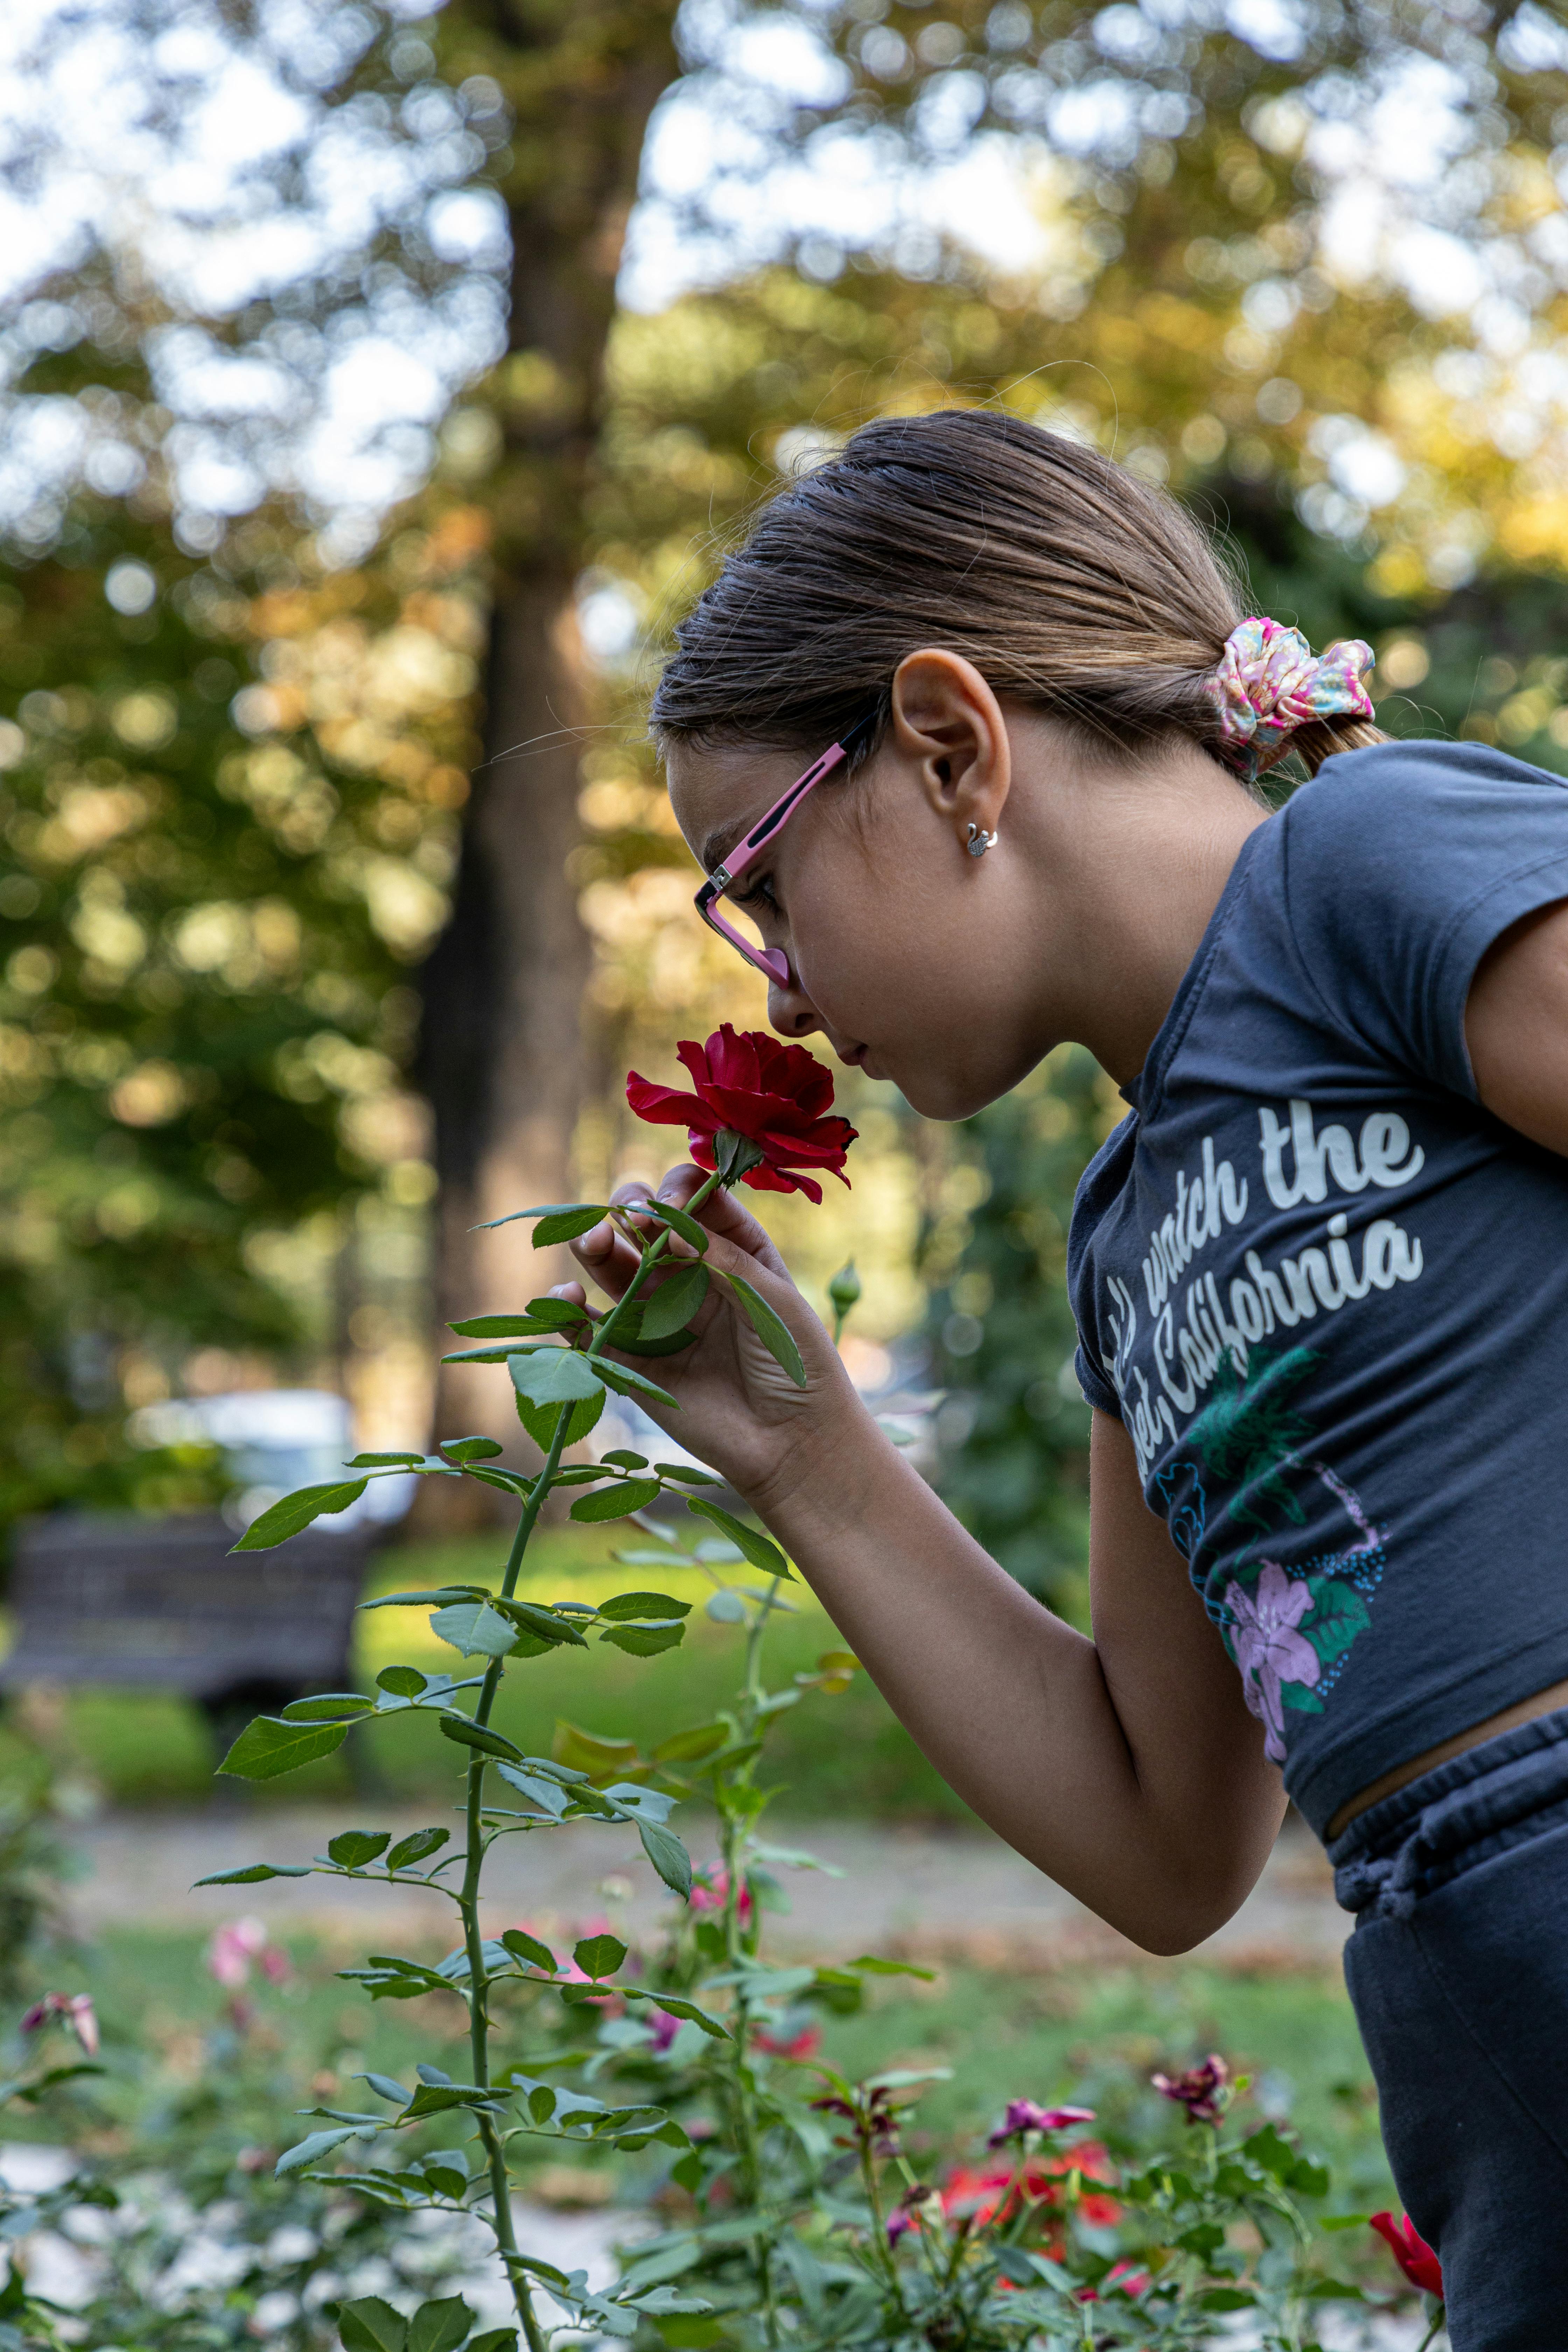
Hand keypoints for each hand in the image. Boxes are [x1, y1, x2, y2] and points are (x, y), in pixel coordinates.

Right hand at [552, 1165, 869, 1508]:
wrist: (791, 1444)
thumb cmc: (798, 1366)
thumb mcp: (775, 1300)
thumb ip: (724, 1259)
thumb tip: (667, 1226)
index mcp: (734, 1250)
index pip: (695, 1200)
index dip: (678, 1190)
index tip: (670, 1200)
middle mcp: (690, 1276)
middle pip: (644, 1224)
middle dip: (628, 1209)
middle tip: (630, 1220)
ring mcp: (658, 1316)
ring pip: (611, 1266)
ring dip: (594, 1245)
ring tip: (593, 1242)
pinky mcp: (632, 1361)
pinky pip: (589, 1328)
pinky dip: (567, 1311)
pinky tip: (567, 1300)